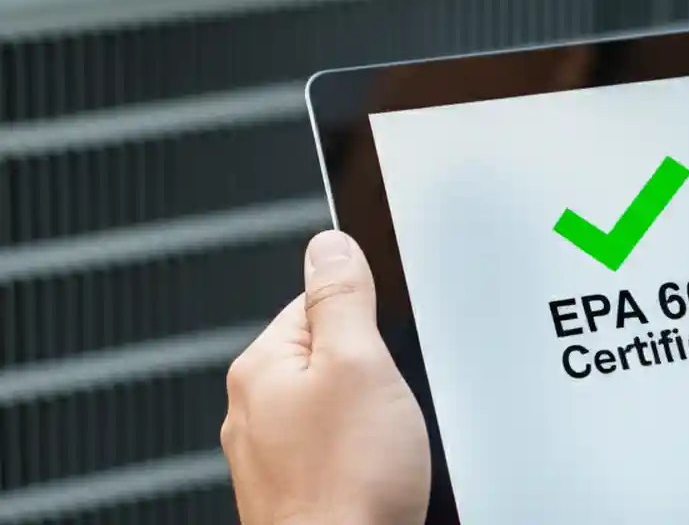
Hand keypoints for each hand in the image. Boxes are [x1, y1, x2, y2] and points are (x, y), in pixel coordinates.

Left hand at [222, 231, 430, 524]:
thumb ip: (342, 298)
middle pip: (328, 355)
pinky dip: (361, 454)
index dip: (365, 317)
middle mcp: (254, 409)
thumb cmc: (348, 485)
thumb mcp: (359, 364)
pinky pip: (336, 448)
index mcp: (260, 367)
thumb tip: (329, 245)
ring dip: (368, 417)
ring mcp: (272, 455)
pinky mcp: (297, 489)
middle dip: (370, 371)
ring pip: (335, 407)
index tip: (385, 342)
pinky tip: (377, 470)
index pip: (316, 302)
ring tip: (384, 441)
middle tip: (388, 399)